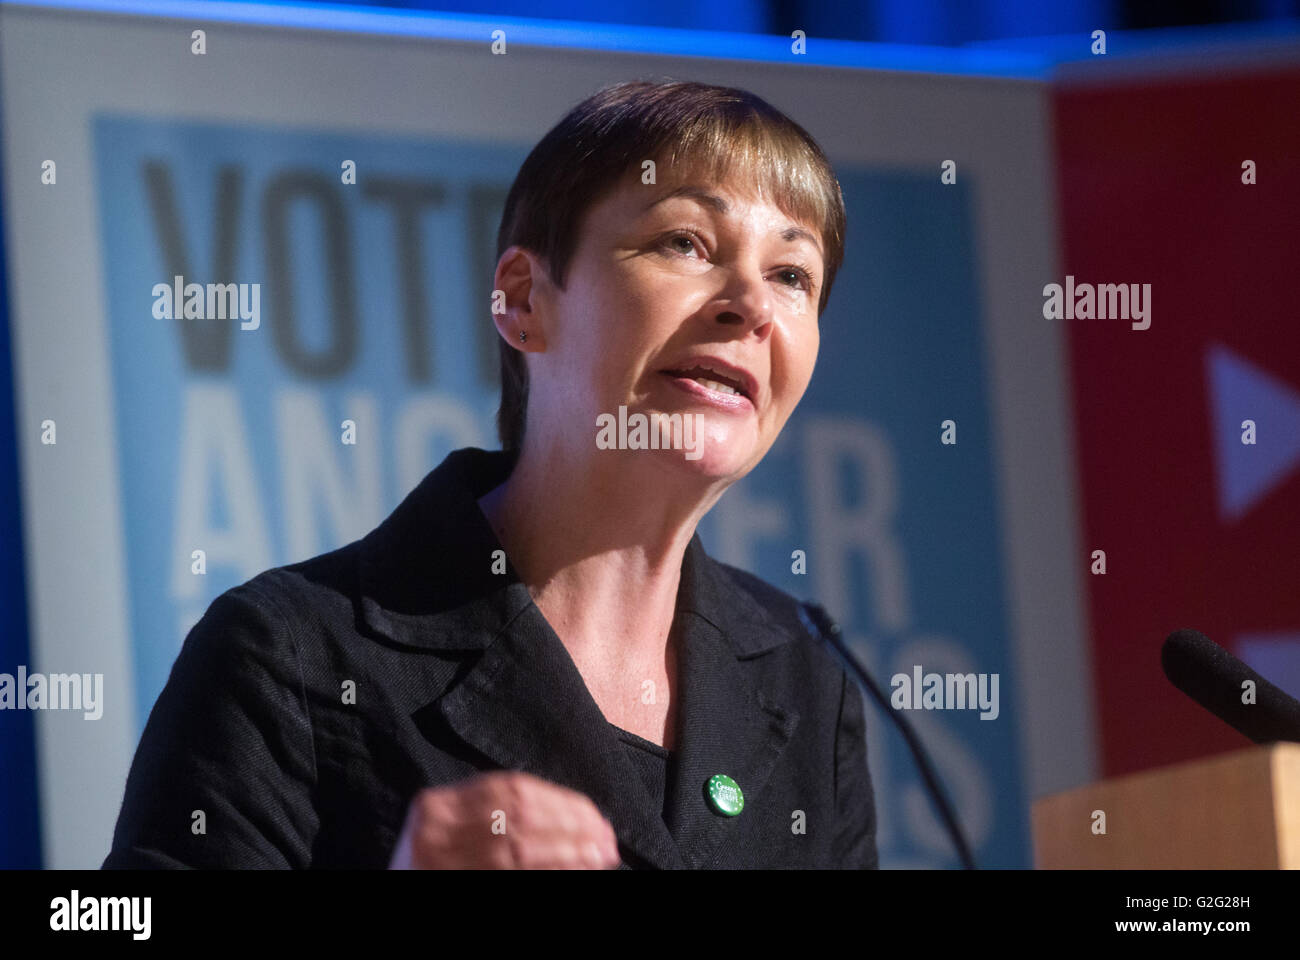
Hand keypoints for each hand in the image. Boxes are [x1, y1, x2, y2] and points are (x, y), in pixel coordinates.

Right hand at [387, 771, 621, 868]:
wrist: (403, 887)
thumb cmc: (431, 863)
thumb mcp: (451, 828)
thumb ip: (493, 814)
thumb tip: (571, 818)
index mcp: (435, 806)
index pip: (509, 791)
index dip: (558, 801)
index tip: (592, 813)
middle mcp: (436, 831)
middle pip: (518, 818)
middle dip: (570, 825)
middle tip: (607, 835)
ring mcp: (444, 861)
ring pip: (520, 849)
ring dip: (569, 852)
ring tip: (601, 855)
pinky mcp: (457, 883)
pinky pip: (515, 875)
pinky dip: (552, 870)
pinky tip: (577, 870)